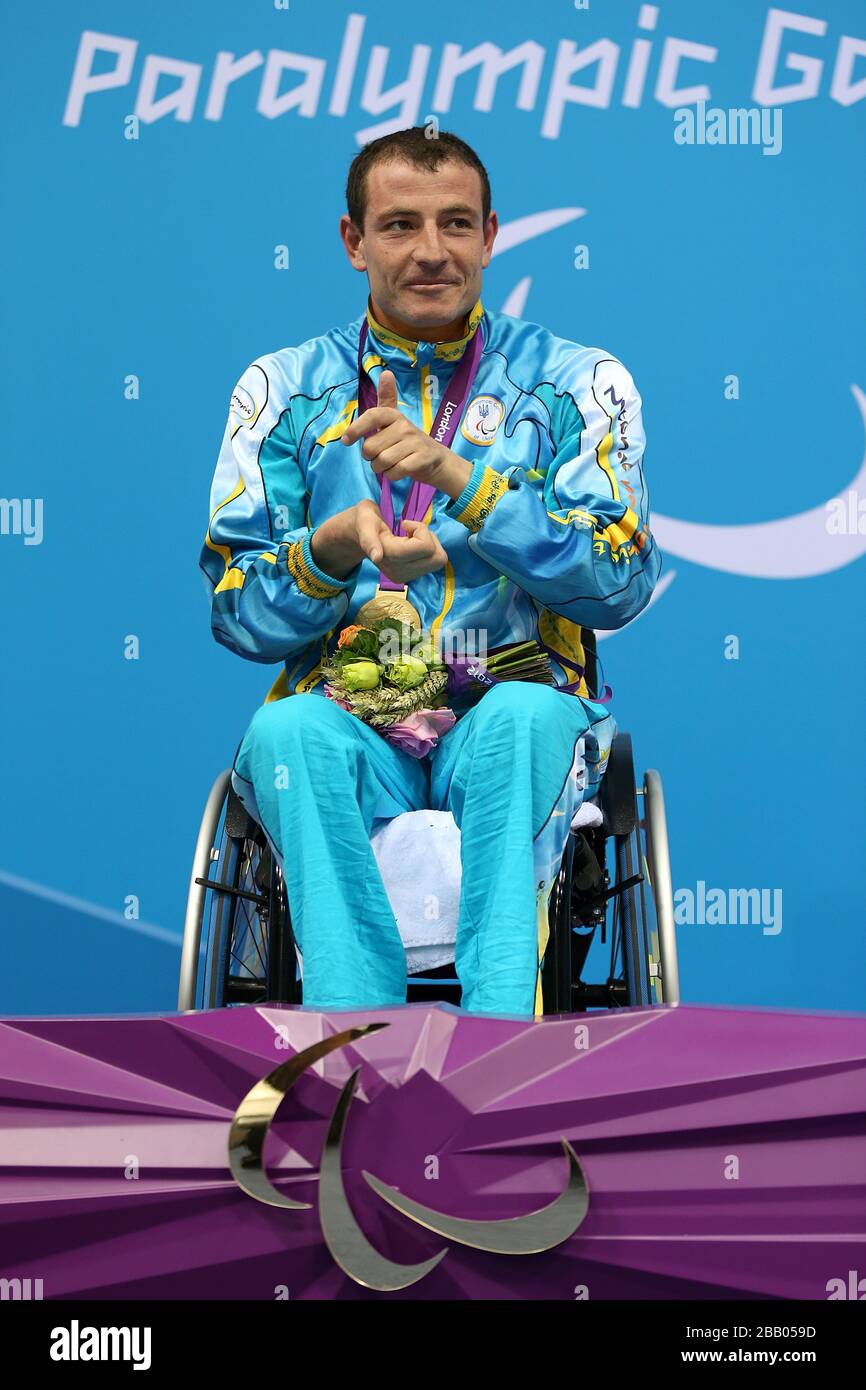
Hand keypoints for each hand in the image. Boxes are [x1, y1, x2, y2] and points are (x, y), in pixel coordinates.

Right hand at [310, 499, 446, 583]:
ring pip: (439, 560)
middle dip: (428, 538)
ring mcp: (404, 577)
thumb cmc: (365, 521)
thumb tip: (377, 557)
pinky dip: (428, 550)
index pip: (425, 547)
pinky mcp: (409, 577)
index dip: (420, 529)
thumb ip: (369, 536)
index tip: (404, 523)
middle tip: (411, 532)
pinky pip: (434, 562)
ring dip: (430, 544)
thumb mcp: (365, 518)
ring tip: (411, 538)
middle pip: (437, 557)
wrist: (358, 534)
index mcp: (388, 555)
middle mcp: (397, 572)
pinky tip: (411, 546)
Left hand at [341, 369, 471, 498]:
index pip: (372, 416)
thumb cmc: (409, 441)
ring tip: (389, 465)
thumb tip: (386, 372)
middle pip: (371, 447)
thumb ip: (386, 400)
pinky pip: (395, 472)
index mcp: (395, 415)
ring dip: (381, 469)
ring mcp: (415, 442)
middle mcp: (405, 426)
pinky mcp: (422, 459)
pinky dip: (392, 476)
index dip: (356, 428)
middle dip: (370, 458)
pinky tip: (398, 472)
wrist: (437, 460)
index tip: (345, 441)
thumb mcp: (396, 421)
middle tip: (379, 457)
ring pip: (382, 461)